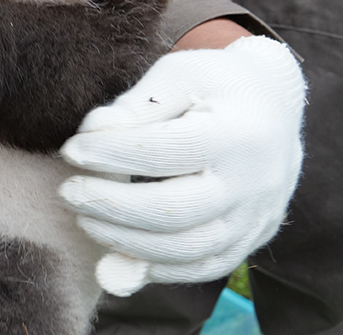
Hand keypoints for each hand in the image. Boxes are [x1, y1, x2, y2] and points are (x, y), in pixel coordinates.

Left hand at [58, 36, 306, 296]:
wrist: (275, 105)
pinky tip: (117, 247)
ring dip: (124, 241)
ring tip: (85, 217)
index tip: (71, 151)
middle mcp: (254, 183)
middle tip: (68, 192)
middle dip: (110, 206)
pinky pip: (201, 268)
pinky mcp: (252, 239)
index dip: (109, 155)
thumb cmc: (213, 84)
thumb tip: (93, 133)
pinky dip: (155, 266)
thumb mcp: (177, 75)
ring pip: (186, 250)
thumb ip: (135, 105)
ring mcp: (257, 217)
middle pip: (174, 211)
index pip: (162, 153)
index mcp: (238, 132)